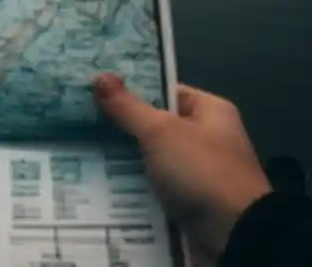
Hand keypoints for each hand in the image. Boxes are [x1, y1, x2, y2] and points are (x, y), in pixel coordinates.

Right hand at [93, 73, 270, 265]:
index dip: (130, 90)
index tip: (93, 91)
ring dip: (121, 162)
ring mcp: (197, 173)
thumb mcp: (161, 132)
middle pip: (153, 126)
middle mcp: (206, 139)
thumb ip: (129, 107)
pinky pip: (153, 188)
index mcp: (210, 112)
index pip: (164, 92)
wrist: (234, 235)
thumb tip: (101, 76)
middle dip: (119, 128)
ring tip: (79, 153)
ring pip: (150, 160)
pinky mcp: (188, 202)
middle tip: (76, 123)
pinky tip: (99, 185)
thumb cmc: (202, 171)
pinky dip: (131, 188)